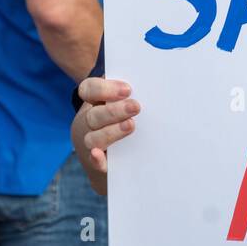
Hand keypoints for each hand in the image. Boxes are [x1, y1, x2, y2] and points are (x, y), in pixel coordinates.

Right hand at [71, 77, 139, 192]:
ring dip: (111, 131)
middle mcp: (90, 121)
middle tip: (136, 107)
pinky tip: (98, 154)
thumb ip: (137, 90)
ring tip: (131, 126)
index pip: (88, 90)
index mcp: (95, 101)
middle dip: (114, 111)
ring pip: (93, 138)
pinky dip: (96, 159)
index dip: (104, 89)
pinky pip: (95, 162)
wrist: (122, 153)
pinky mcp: (100, 163)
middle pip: (93, 115)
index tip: (128, 90)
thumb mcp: (129, 101)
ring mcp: (92, 143)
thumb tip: (158, 83)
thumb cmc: (132, 116)